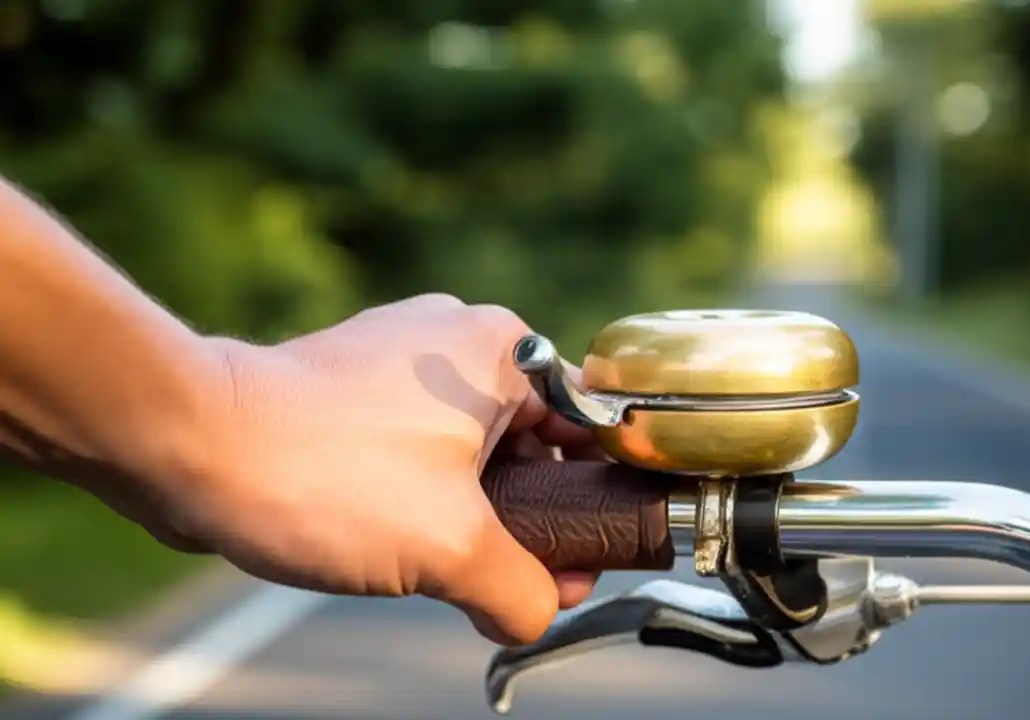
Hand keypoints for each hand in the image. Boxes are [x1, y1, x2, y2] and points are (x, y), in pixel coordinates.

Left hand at [142, 295, 599, 643]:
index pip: (588, 430)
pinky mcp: (354, 386)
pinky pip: (417, 450)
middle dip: (531, 521)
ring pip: (472, 452)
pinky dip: (423, 499)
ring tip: (449, 568)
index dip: (593, 505)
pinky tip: (400, 543)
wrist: (188, 445)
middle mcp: (459, 339)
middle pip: (532, 444)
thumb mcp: (453, 548)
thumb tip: (534, 617)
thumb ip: (523, 592)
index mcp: (504, 350)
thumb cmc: (326, 474)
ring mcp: (401, 359)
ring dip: (474, 516)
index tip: (583, 562)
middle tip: (519, 582)